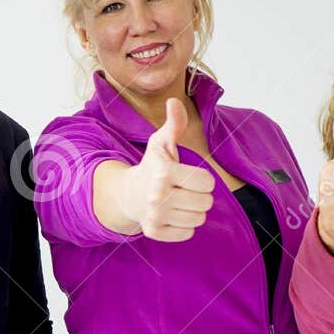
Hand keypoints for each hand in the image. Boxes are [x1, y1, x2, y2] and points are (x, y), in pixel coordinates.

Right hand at [119, 98, 214, 240]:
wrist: (127, 195)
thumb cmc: (152, 167)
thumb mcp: (161, 143)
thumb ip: (174, 124)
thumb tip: (174, 101)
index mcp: (164, 173)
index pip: (207, 182)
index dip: (203, 179)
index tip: (190, 177)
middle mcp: (158, 196)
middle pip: (206, 202)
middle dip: (200, 196)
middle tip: (186, 191)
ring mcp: (155, 216)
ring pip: (198, 219)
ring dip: (193, 211)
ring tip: (180, 203)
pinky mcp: (154, 232)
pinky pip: (187, 233)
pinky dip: (184, 226)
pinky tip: (172, 215)